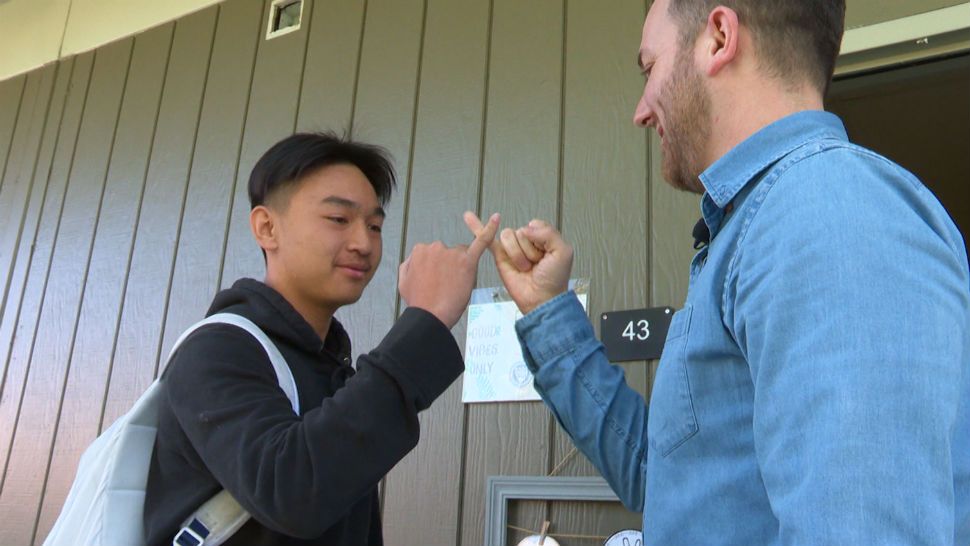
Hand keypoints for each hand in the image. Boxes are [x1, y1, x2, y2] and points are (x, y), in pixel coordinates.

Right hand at [398, 212, 499, 327]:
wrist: (430, 316)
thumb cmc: (419, 302)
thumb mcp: (404, 281)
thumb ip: (409, 265)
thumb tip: (415, 259)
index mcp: (420, 250)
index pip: (436, 255)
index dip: (438, 270)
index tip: (436, 282)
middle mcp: (436, 247)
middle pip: (450, 254)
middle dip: (450, 269)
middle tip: (446, 288)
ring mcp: (452, 253)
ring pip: (463, 256)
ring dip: (461, 269)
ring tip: (453, 288)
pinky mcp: (467, 261)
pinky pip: (481, 241)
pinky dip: (490, 229)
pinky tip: (497, 219)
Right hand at [465, 214, 572, 314]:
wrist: (541, 300)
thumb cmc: (554, 280)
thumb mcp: (563, 252)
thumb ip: (549, 232)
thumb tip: (527, 227)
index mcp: (543, 239)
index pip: (535, 225)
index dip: (541, 238)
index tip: (547, 254)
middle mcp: (527, 242)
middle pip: (521, 231)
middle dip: (530, 249)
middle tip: (536, 264)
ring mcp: (512, 249)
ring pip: (508, 236)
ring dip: (517, 254)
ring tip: (525, 267)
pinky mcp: (499, 257)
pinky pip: (487, 239)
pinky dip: (477, 226)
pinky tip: (469, 217)